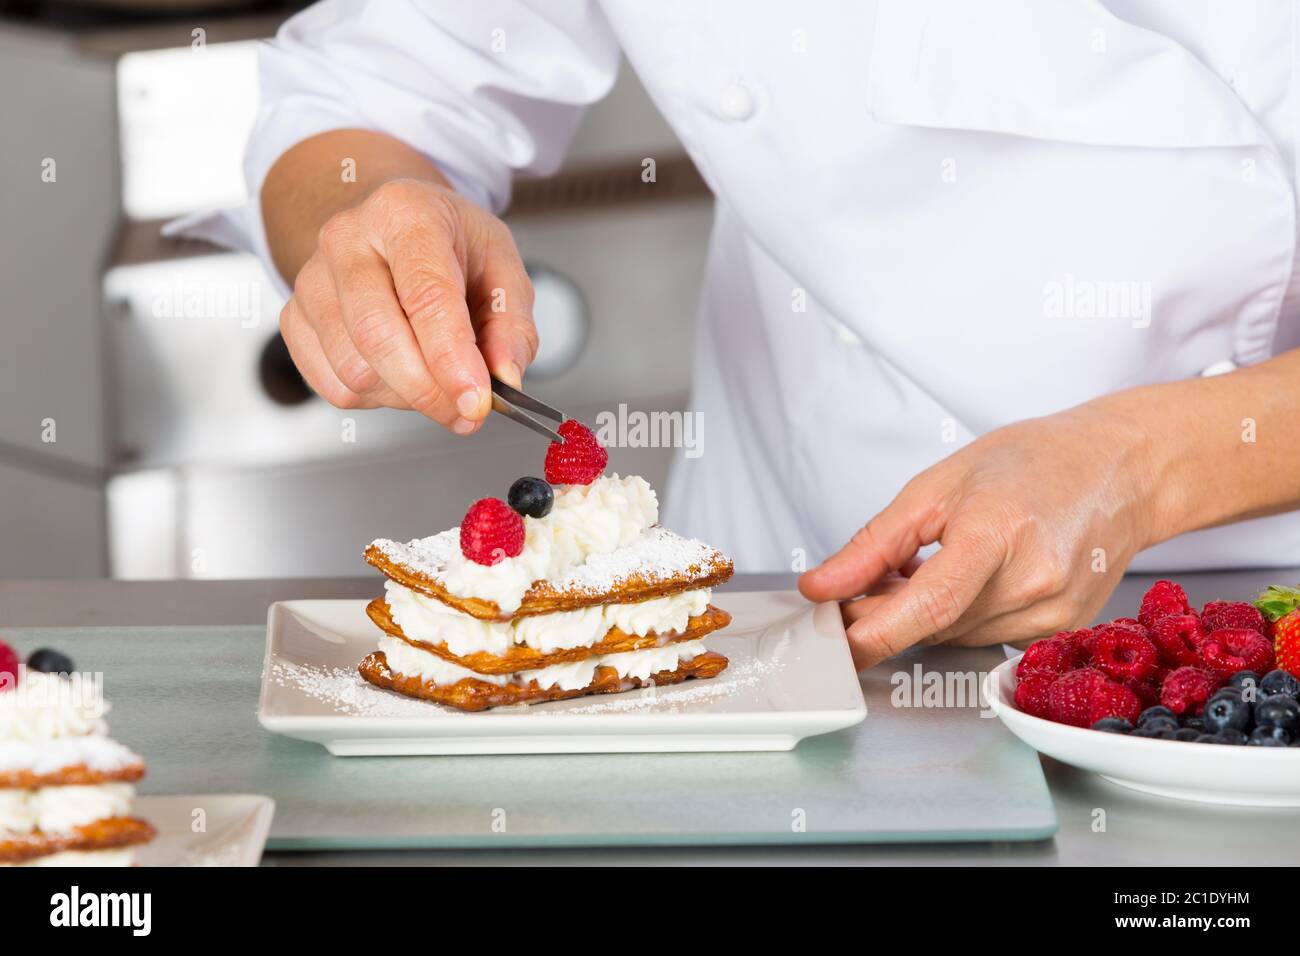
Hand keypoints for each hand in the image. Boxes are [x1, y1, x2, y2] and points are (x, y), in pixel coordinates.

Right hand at [278, 177, 536, 432]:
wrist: (394, 228)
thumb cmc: (450, 246)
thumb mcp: (502, 268)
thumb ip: (512, 325)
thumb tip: (505, 377)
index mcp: (405, 213)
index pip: (425, 294)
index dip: (451, 358)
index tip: (476, 401)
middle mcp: (347, 239)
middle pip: (376, 335)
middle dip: (428, 390)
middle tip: (467, 411)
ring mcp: (311, 278)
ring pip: (353, 370)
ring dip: (404, 396)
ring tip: (434, 378)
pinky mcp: (293, 317)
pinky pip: (331, 384)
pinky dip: (374, 398)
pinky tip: (398, 375)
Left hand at [798, 404, 1159, 669]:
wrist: (1121, 470)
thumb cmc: (1034, 463)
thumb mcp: (937, 486)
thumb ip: (874, 544)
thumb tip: (822, 587)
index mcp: (998, 533)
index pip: (927, 604)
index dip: (873, 632)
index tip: (834, 642)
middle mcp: (1033, 583)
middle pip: (932, 625)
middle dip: (885, 613)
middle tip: (862, 584)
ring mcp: (1054, 614)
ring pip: (954, 637)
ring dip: (924, 615)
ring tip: (934, 562)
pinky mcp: (1061, 631)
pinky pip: (985, 638)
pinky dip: (960, 618)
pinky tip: (969, 580)